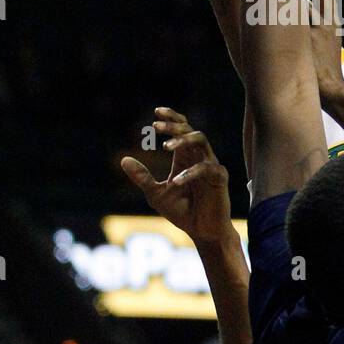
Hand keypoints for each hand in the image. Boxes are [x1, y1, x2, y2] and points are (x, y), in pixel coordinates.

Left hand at [121, 109, 231, 245]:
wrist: (201, 231)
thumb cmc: (182, 211)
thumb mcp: (155, 194)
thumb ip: (142, 177)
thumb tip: (123, 160)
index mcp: (185, 157)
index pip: (181, 129)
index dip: (171, 119)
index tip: (157, 111)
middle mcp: (198, 157)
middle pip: (189, 130)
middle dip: (173, 126)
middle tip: (155, 126)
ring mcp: (210, 166)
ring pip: (201, 140)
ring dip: (183, 140)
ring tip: (166, 146)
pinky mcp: (219, 178)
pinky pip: (206, 168)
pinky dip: (190, 173)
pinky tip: (175, 182)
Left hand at [294, 0, 343, 101]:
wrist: (334, 89)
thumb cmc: (327, 70)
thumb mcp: (328, 45)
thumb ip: (318, 32)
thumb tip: (306, 22)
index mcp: (333, 21)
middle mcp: (328, 21)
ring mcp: (319, 28)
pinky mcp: (310, 38)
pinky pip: (299, 16)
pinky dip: (290, 3)